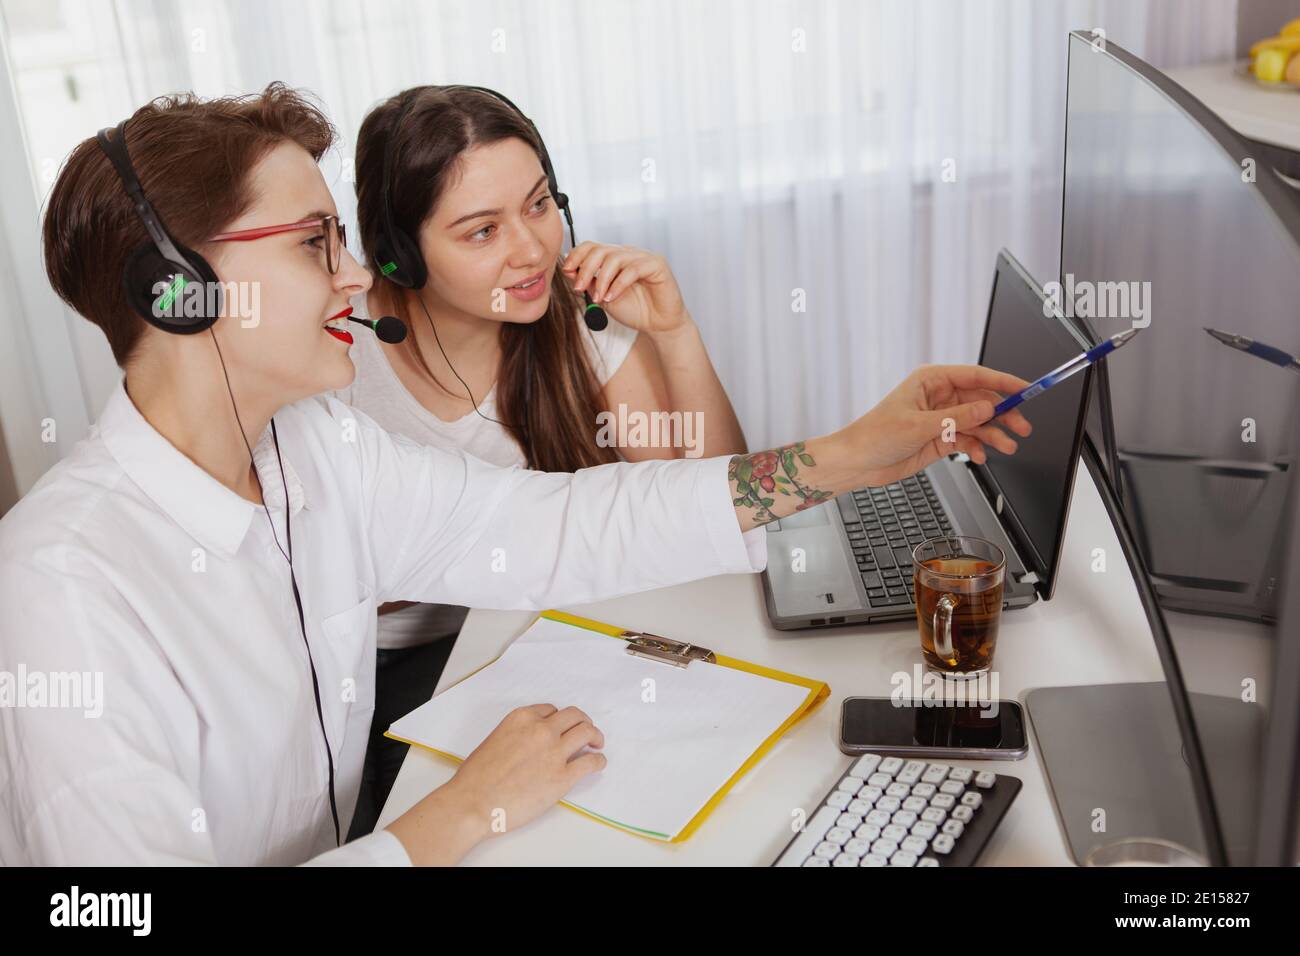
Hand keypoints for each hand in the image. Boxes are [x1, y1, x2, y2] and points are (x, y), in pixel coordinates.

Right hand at [442, 704, 605, 838]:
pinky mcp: (563, 777)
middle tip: (587, 731)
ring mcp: (554, 752)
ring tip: (597, 743)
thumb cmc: (476, 778)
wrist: (473, 803)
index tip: (562, 728)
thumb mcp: (495, 740)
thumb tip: (532, 745)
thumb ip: (518, 735)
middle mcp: (542, 730)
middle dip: (583, 721)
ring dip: (595, 736)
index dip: (559, 719)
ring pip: (587, 732)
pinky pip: (590, 762)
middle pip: (575, 716)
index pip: (551, 710)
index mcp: (522, 718)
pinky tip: (598, 763)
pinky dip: (598, 761)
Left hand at [561, 241, 689, 335]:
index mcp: (614, 258)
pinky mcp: (657, 265)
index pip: (591, 246)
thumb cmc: (634, 310)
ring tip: (598, 298)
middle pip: (600, 250)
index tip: (567, 272)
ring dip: (601, 279)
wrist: (658, 325)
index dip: (576, 256)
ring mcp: (642, 257)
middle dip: (585, 269)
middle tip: (579, 288)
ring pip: (614, 258)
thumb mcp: (603, 297)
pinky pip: (632, 269)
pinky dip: (618, 284)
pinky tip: (611, 297)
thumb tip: (568, 270)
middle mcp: (627, 253)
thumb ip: (588, 283)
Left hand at [842, 364, 1032, 487]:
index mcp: (931, 380)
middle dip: (1003, 413)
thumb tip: (988, 407)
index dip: (1004, 381)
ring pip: (978, 422)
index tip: (1026, 389)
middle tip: (1021, 427)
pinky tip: (980, 456)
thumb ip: (957, 418)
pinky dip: (977, 447)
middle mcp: (939, 397)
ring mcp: (941, 418)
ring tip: (1006, 447)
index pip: (976, 375)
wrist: (857, 462)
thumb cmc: (874, 435)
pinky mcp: (939, 438)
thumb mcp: (919, 425)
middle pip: (982, 400)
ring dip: (994, 434)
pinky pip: (968, 439)